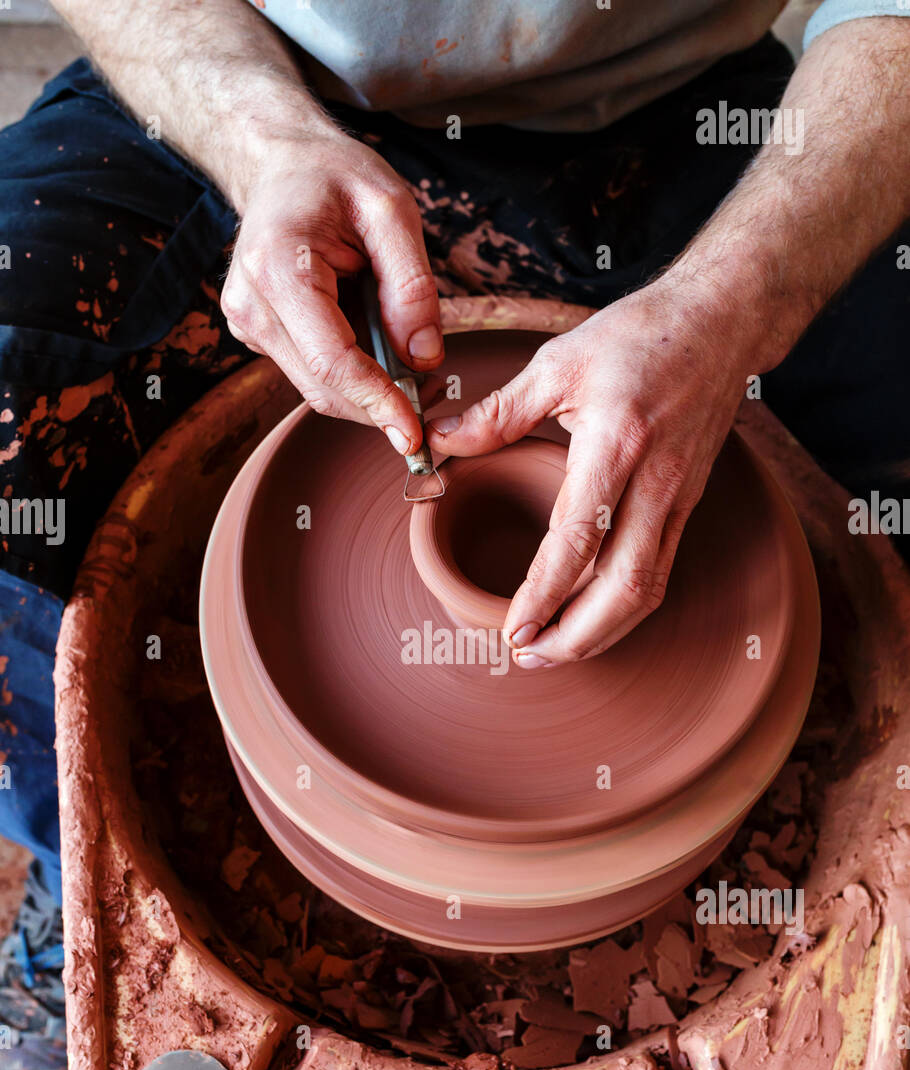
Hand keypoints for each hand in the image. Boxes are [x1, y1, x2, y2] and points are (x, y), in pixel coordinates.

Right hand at [221, 132, 442, 454]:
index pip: (332, 360)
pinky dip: (350, 374)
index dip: (376, 402)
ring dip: (367, 393)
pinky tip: (377, 349)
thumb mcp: (391, 209)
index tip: (413, 434)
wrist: (279, 163)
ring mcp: (248, 323)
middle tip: (431, 401)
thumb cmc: (334, 176)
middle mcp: (252, 304)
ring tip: (414, 371)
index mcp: (279, 268)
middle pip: (323, 385)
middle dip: (379, 405)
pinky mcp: (256, 333)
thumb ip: (411, 285)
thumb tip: (424, 357)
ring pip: (316, 387)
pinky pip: (311, 371)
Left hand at [426, 277, 752, 665]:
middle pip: (624, 586)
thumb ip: (498, 411)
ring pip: (648, 589)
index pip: (579, 540)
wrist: (721, 320)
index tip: (514, 628)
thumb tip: (441, 442)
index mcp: (616, 444)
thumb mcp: (558, 361)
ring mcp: (678, 497)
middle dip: (577, 636)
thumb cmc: (638, 335)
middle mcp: (655, 481)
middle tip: (530, 656)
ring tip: (555, 651)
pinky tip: (590, 619)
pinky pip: (660, 571)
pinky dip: (623, 607)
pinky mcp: (688, 503)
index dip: (545, 594)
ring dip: (602, 633)